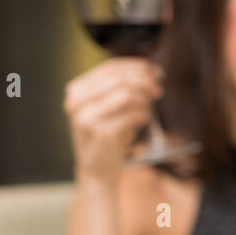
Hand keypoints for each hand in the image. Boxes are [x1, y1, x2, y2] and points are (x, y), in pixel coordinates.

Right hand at [64, 58, 162, 181]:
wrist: (97, 168)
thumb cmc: (107, 134)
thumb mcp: (107, 105)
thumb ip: (120, 86)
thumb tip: (148, 69)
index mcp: (77, 90)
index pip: (110, 68)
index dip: (137, 66)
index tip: (156, 71)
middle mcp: (77, 101)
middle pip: (120, 78)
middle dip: (145, 81)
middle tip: (158, 90)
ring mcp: (87, 118)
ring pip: (127, 94)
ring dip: (145, 99)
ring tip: (149, 106)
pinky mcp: (101, 133)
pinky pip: (133, 115)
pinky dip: (144, 115)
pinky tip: (143, 120)